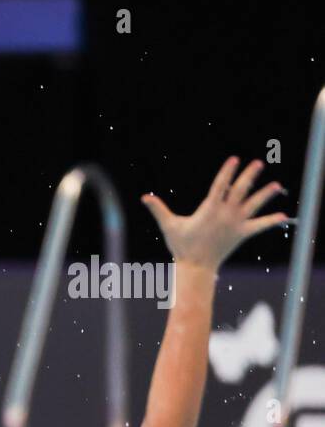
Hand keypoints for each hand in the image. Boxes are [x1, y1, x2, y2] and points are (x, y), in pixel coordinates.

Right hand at [140, 157, 288, 271]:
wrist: (196, 266)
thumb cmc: (181, 246)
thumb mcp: (169, 225)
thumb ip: (158, 209)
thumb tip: (144, 197)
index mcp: (209, 209)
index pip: (220, 185)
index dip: (227, 171)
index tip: (234, 159)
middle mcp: (226, 214)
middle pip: (240, 190)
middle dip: (249, 176)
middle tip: (258, 163)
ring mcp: (236, 224)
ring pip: (253, 205)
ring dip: (266, 194)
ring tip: (277, 185)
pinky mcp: (242, 234)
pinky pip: (259, 226)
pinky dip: (270, 221)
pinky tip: (282, 216)